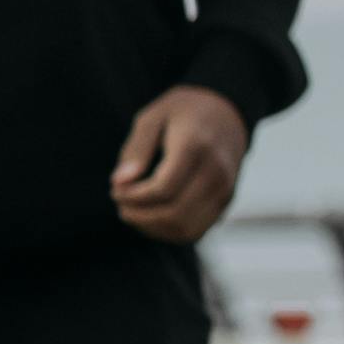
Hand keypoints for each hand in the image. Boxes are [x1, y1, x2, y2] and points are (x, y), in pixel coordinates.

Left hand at [111, 82, 249, 246]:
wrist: (228, 112)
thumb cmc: (183, 112)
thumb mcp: (153, 117)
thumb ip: (136, 149)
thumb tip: (119, 182)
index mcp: (196, 147)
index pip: (163, 188)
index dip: (133, 197)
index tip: (115, 189)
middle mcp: (216, 172)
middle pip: (174, 213)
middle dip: (139, 216)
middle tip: (120, 204)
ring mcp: (225, 190)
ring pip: (185, 229)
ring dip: (152, 228)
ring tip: (132, 212)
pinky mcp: (226, 202)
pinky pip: (195, 231)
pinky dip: (168, 232)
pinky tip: (150, 217)